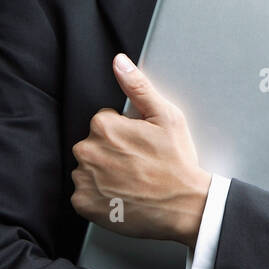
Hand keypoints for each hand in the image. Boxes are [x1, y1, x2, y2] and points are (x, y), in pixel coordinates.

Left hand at [70, 53, 209, 244]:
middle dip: (111, 151)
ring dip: (104, 173)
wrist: (184, 205)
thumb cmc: (177, 162)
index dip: (125, 132)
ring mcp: (84, 180)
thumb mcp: (166, 117)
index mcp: (104, 127)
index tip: (140, 144)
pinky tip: (122, 195)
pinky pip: (84, 194)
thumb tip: (119, 62)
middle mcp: (87, 152)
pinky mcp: (83, 204)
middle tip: (138, 163)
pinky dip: (99, 196)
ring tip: (132, 180)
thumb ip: (138, 86)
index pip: (103, 122)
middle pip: (93, 144)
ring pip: (88, 168)